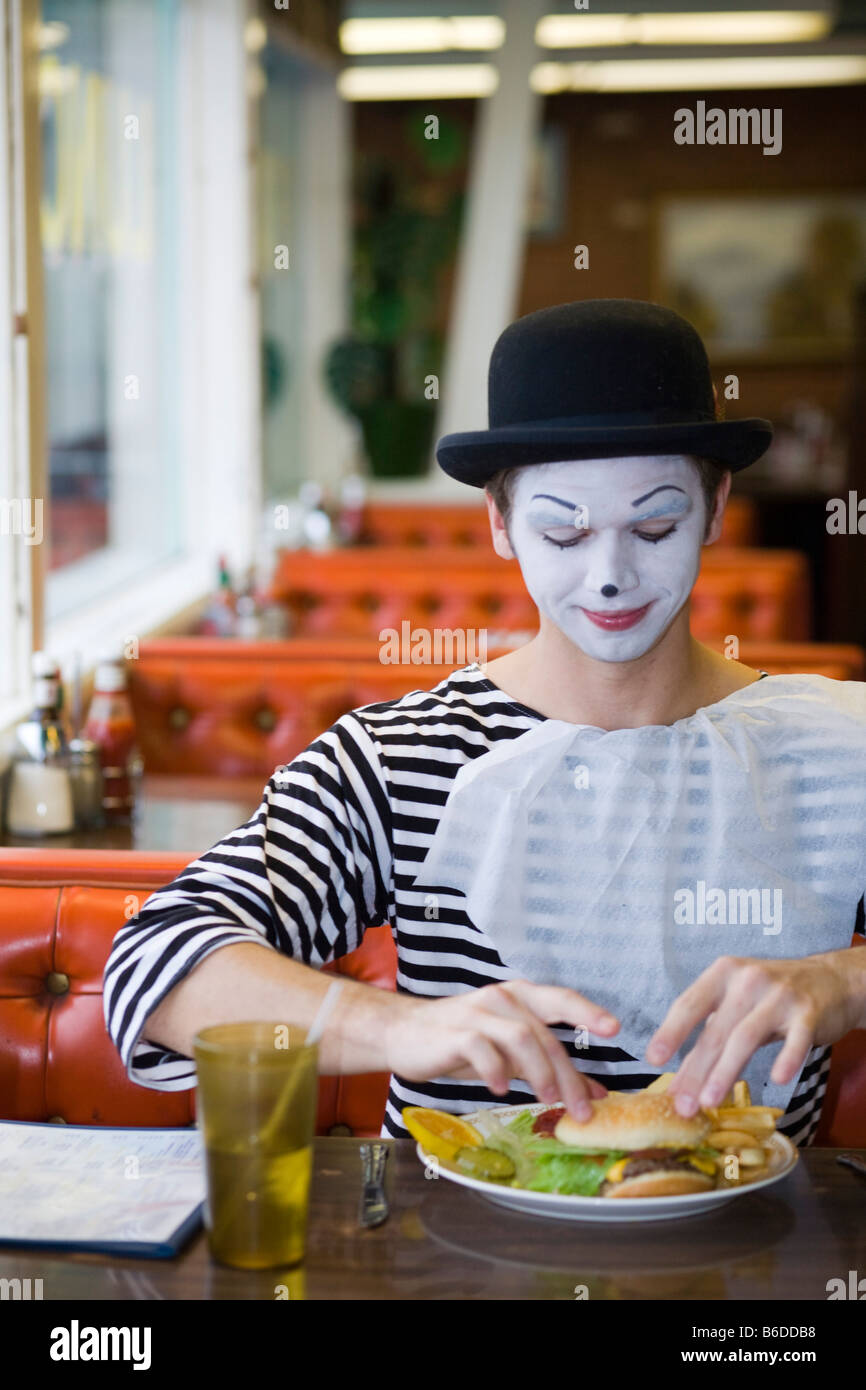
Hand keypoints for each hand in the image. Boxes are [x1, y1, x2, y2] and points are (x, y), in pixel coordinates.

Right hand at [384, 980, 619, 1119]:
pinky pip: (482, 1048)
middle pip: (545, 1034)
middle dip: (568, 1073)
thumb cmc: (460, 1041)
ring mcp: (477, 1013)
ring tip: (548, 1099)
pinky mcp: (454, 1032)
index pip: (560, 998)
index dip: (588, 1011)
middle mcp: (501, 999)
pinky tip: (501, 1090)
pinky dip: (496, 1070)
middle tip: (582, 1109)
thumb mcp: (508, 1053)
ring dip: (539, 1071)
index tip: (614, 1029)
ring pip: (521, 1037)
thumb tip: (594, 1094)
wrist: (402, 1033)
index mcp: (519, 998)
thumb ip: (548, 1067)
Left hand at [645, 952, 856, 1116]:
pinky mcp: (808, 1012)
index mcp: (723, 973)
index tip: (653, 1059)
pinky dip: (786, 1059)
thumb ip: (708, 1039)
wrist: (830, 979)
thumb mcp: (736, 1005)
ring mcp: (779, 995)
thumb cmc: (771, 996)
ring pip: (746, 1037)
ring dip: (726, 1072)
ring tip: (710, 1101)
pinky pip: (796, 1039)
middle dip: (696, 1070)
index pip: (689, 1004)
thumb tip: (677, 1085)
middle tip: (682, 1104)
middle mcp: (748, 979)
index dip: (670, 1032)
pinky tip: (776, 1079)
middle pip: (715, 1030)